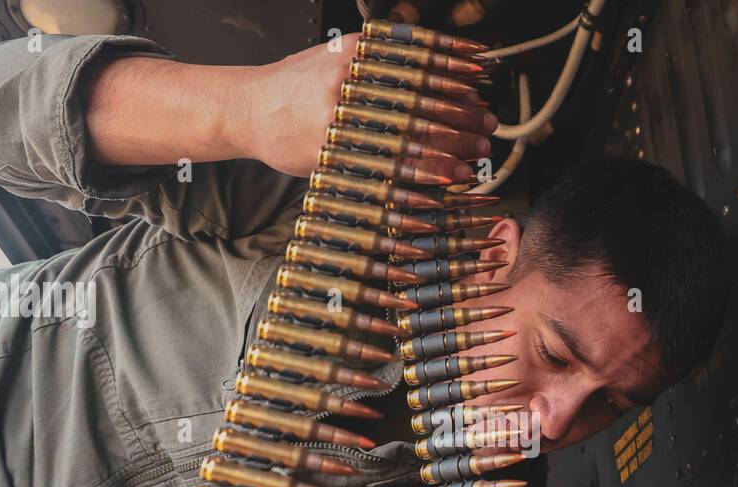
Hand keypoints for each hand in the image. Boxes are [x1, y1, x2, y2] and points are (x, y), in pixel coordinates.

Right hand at [240, 34, 496, 178]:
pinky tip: (447, 182)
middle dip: (462, 117)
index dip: (455, 72)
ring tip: (477, 157)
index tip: (482, 83)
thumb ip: (384, 59)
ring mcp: (340, 120)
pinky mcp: (333, 154)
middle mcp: (351, 82)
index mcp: (358, 54)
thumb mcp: (341, 56)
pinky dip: (423, 178)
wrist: (249, 108)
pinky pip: (389, 170)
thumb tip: (448, 70)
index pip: (418, 60)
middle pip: (422, 101)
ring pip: (411, 138)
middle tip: (488, 127)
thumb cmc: (301, 85)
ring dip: (451, 150)